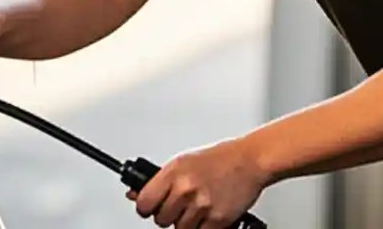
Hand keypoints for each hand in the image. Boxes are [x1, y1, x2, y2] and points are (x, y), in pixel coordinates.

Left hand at [127, 139, 265, 227]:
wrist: (249, 161)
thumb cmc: (217, 160)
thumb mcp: (182, 163)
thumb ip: (158, 180)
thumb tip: (133, 193)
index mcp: (173, 173)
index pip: (144, 202)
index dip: (145, 207)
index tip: (149, 207)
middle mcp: (186, 188)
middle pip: (161, 219)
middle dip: (168, 215)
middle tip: (178, 206)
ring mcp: (202, 205)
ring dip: (186, 223)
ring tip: (195, 208)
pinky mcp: (218, 219)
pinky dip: (203, 227)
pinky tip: (207, 214)